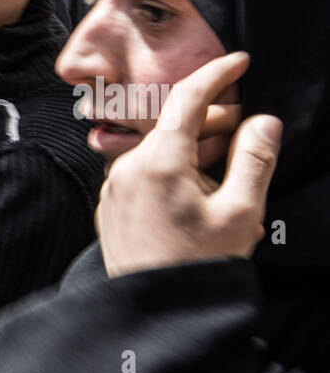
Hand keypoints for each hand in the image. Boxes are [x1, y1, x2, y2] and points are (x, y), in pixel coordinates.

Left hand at [98, 52, 282, 277]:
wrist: (153, 310)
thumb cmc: (198, 264)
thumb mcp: (240, 211)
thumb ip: (253, 159)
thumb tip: (263, 121)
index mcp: (158, 161)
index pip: (187, 97)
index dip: (217, 73)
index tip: (240, 62)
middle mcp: (127, 168)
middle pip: (172, 124)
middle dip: (211, 119)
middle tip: (244, 132)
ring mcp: (113, 188)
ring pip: (158, 149)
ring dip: (191, 148)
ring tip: (223, 174)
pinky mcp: (110, 208)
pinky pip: (143, 174)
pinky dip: (171, 170)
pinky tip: (196, 194)